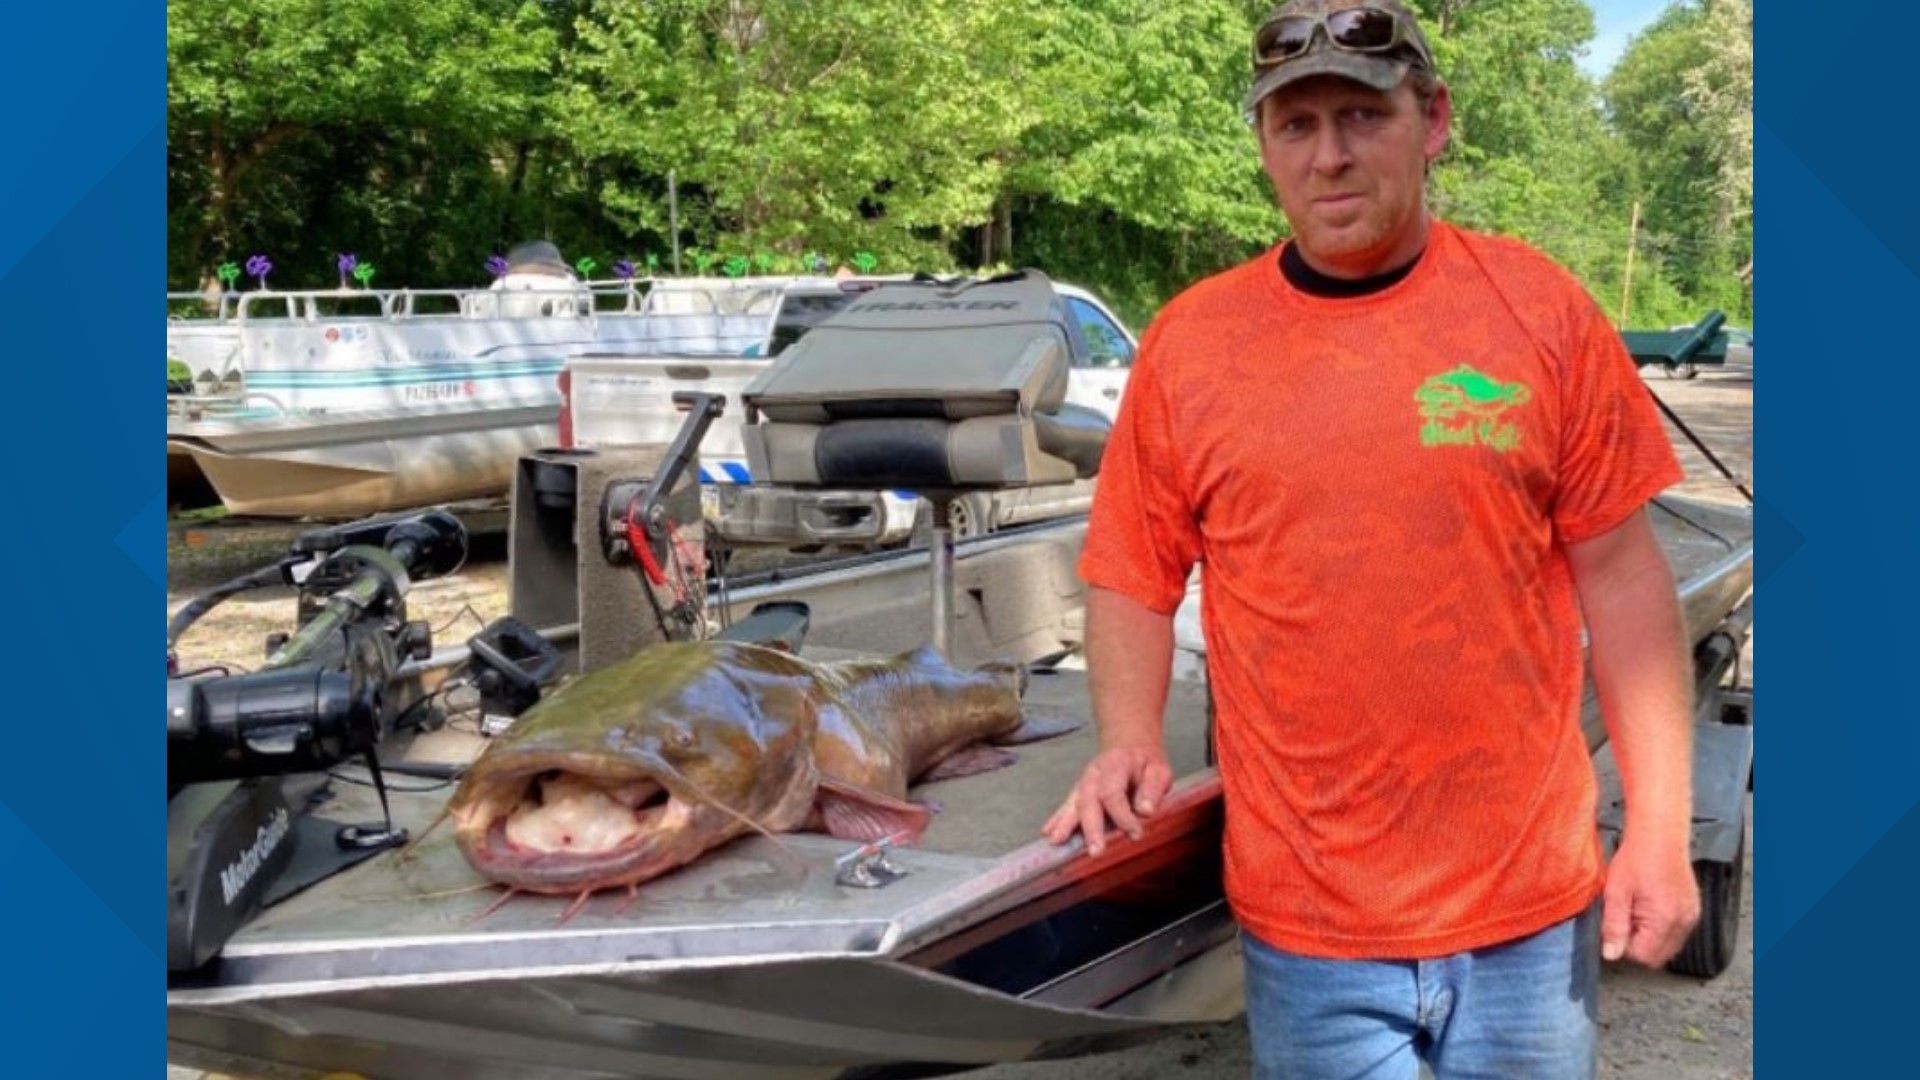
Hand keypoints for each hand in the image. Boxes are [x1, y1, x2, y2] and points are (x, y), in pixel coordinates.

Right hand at [1041, 746, 1172, 856]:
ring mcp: (1084, 783)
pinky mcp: (1079, 793)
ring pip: (1073, 803)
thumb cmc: (1145, 764)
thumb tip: (1145, 810)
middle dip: (1091, 827)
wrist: (1130, 749)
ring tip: (1057, 840)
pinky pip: (1066, 806)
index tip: (1135, 833)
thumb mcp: (1158, 770)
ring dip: (1065, 823)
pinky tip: (1049, 832)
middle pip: (1089, 800)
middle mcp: (1095, 773)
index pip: (1114, 792)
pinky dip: (1057, 819)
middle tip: (1096, 850)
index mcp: (1116, 764)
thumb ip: (1153, 789)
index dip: (1123, 815)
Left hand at [1600, 830, 1700, 966]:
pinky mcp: (1692, 911)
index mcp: (1664, 919)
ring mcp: (1690, 917)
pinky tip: (1649, 906)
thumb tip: (1611, 954)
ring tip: (1637, 908)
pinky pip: (1675, 934)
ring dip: (1649, 937)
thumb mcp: (1615, 892)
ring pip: (1667, 946)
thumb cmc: (1637, 857)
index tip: (1616, 926)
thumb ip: (1613, 926)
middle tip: (1626, 917)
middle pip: (1657, 956)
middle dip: (1638, 944)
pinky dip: (1660, 928)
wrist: (1659, 835)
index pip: (1642, 956)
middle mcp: (1683, 922)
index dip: (1624, 945)